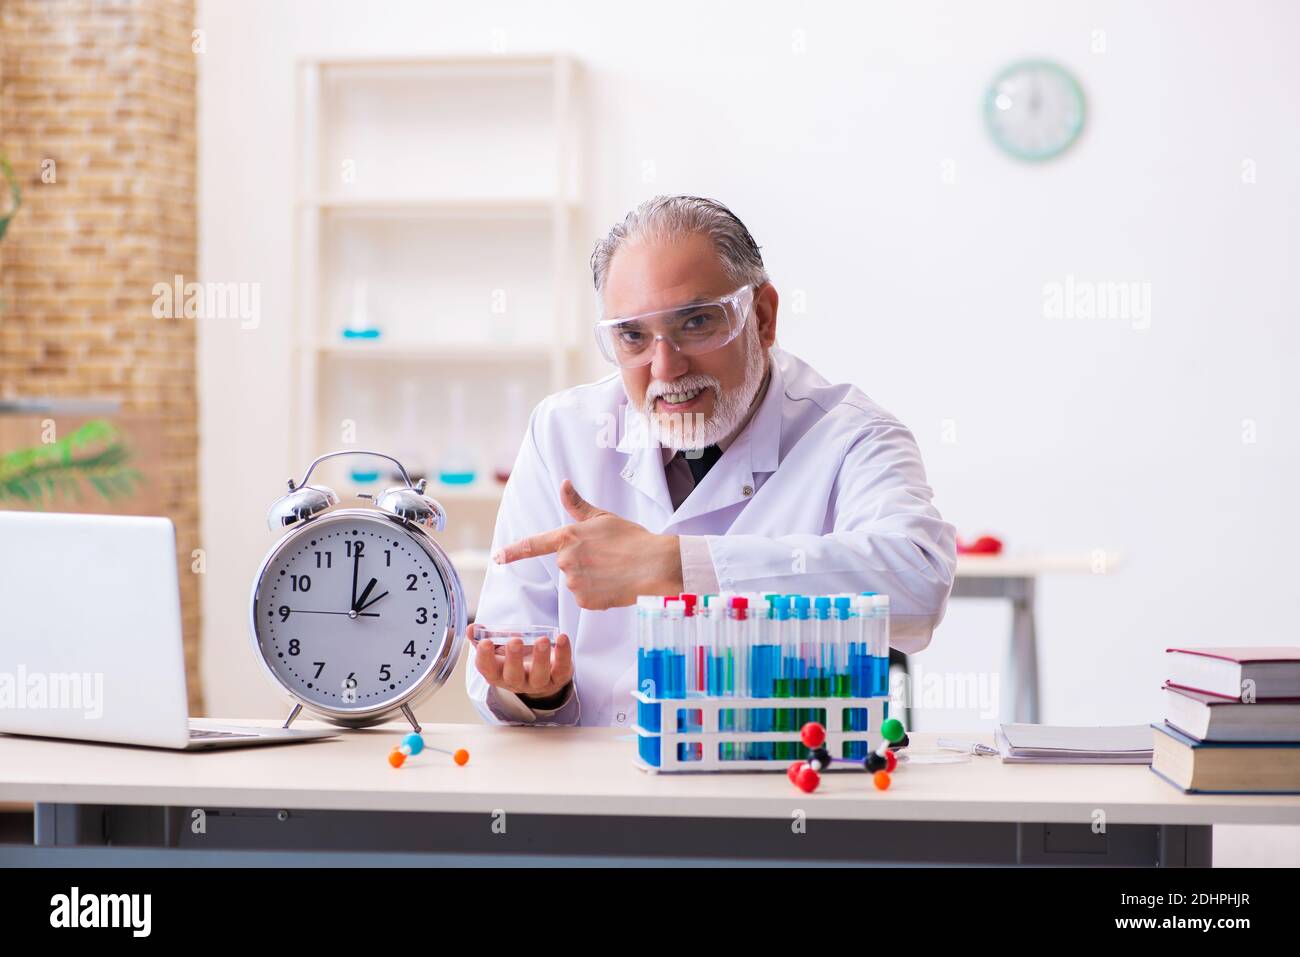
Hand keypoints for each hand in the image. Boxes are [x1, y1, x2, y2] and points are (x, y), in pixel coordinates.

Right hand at [469, 624, 573, 704]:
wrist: (542, 673)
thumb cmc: (516, 657)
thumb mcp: (498, 648)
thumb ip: (483, 637)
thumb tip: (472, 628)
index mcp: (498, 673)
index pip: (487, 669)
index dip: (485, 657)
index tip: (485, 642)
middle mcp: (517, 682)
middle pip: (513, 676)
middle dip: (513, 659)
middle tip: (515, 641)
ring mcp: (538, 682)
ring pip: (539, 676)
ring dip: (540, 658)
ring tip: (542, 639)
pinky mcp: (559, 677)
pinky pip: (562, 668)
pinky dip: (563, 654)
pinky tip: (562, 638)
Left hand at [493, 479, 682, 609]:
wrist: (654, 565)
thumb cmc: (632, 538)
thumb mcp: (603, 517)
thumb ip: (578, 505)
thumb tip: (564, 484)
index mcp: (568, 537)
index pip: (533, 545)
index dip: (512, 551)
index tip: (496, 557)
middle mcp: (566, 560)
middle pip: (566, 563)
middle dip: (582, 561)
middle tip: (608, 557)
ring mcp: (574, 582)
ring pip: (576, 582)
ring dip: (591, 579)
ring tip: (614, 571)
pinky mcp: (584, 601)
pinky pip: (585, 598)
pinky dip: (598, 594)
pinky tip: (614, 585)